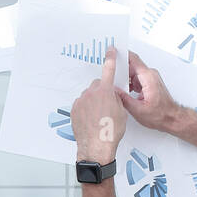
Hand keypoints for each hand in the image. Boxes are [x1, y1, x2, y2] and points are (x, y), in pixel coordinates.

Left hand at [70, 46, 126, 164]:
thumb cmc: (111, 131)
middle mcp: (91, 94)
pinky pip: (81, 104)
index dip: (110, 58)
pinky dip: (86, 109)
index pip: (108, 70)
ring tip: (99, 117)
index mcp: (105, 91)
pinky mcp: (74, 109)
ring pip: (88, 96)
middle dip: (102, 91)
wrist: (96, 146)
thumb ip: (116, 98)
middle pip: (97, 85)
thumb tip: (112, 95)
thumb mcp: (121, 112)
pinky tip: (91, 120)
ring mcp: (81, 101)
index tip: (110, 49)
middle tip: (107, 105)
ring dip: (93, 102)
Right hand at [120, 50, 181, 131]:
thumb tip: (112, 90)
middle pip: (131, 65)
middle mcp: (150, 75)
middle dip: (119, 68)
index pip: (133, 59)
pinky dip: (128, 82)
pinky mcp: (148, 83)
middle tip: (108, 73)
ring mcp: (149, 78)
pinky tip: (123, 90)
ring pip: (132, 72)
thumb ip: (123, 98)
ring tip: (115, 85)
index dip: (122, 54)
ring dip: (123, 77)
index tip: (113, 50)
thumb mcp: (138, 110)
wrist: (172, 118)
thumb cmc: (161, 115)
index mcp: (148, 78)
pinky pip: (135, 78)